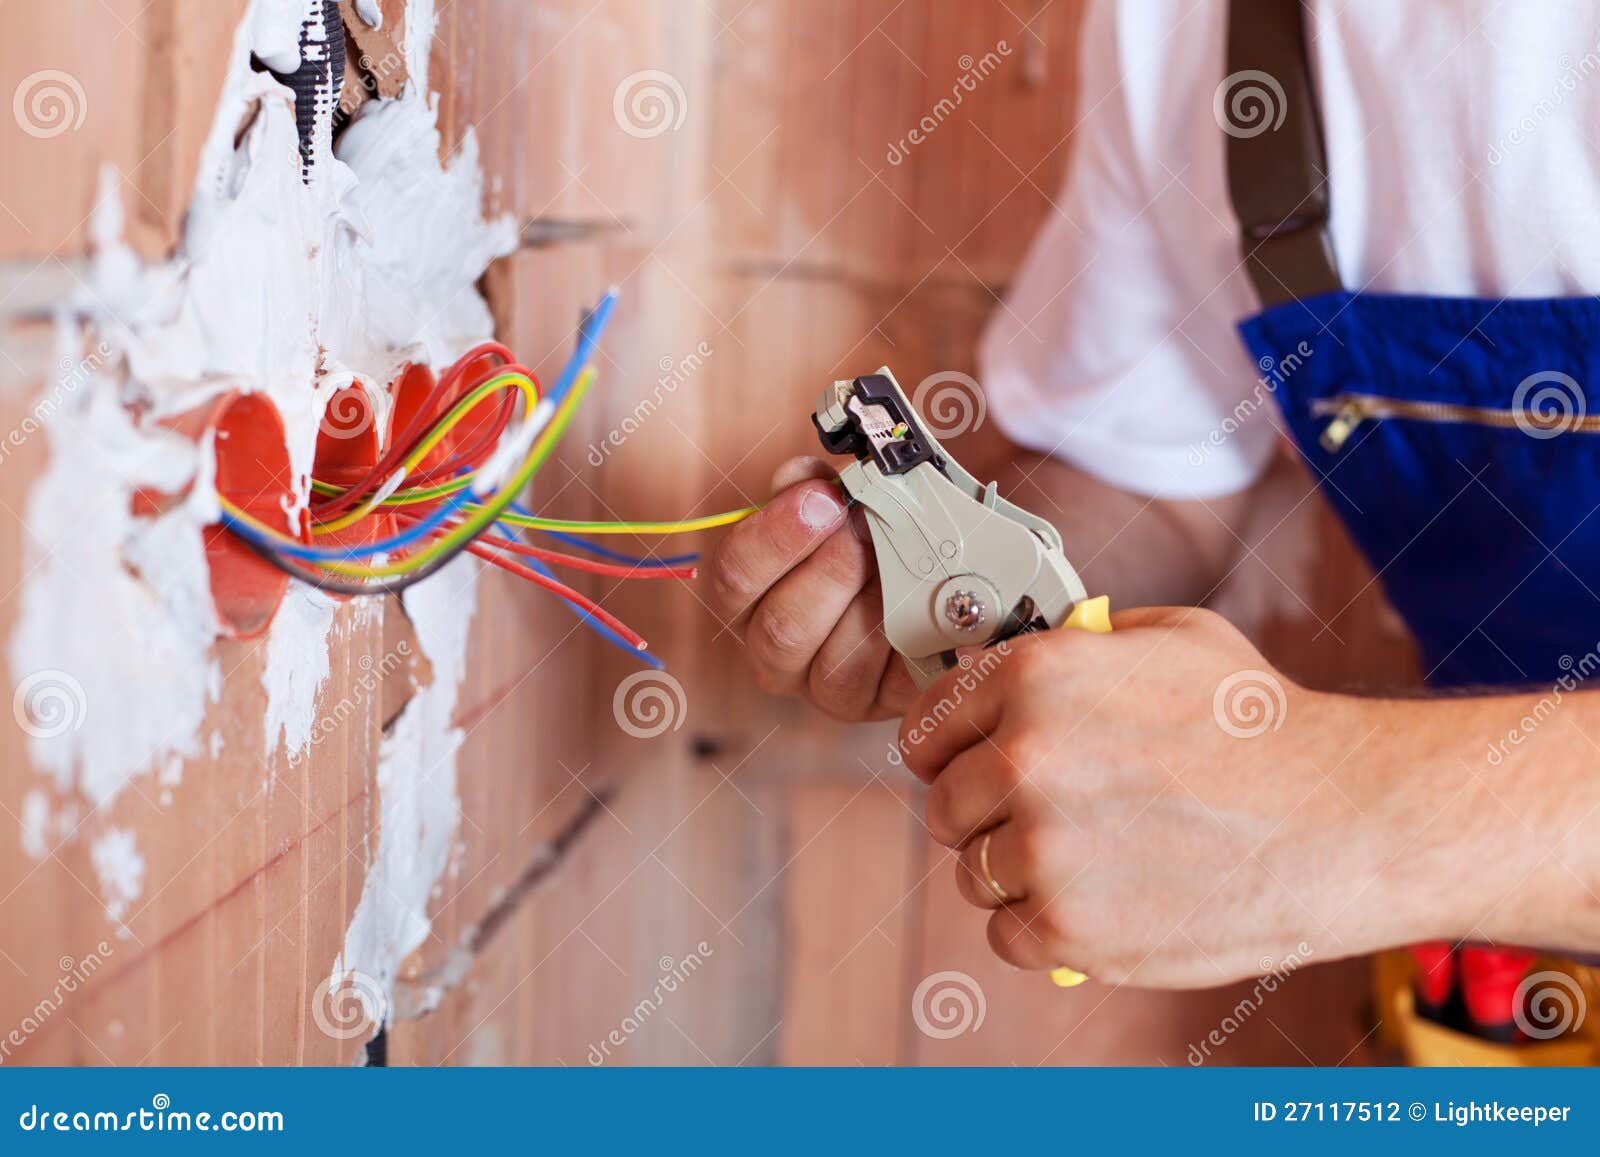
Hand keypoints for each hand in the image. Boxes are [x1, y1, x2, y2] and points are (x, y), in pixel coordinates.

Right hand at [708, 456, 917, 719]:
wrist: (929, 588)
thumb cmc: (869, 544)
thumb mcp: (837, 508)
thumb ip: (813, 489)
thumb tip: (802, 476)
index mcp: (750, 601)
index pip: (734, 574)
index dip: (777, 536)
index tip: (824, 500)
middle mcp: (776, 656)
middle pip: (783, 629)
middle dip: (834, 572)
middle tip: (871, 531)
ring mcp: (828, 691)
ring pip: (838, 666)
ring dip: (878, 607)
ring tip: (906, 565)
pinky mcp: (882, 707)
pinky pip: (896, 685)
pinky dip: (919, 641)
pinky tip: (931, 604)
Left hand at [901, 607, 1424, 987]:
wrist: (1345, 819)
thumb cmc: (1264, 726)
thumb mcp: (1170, 637)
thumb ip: (1077, 644)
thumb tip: (1010, 658)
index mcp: (1035, 678)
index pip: (926, 725)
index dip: (944, 748)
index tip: (959, 764)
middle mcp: (1024, 758)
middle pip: (946, 805)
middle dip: (984, 812)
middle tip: (1043, 818)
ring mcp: (1042, 847)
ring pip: (974, 873)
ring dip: (1015, 873)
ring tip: (1089, 861)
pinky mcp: (1069, 927)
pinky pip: (1006, 934)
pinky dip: (1043, 928)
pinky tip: (1100, 902)